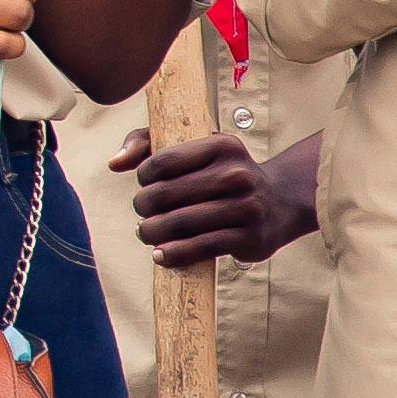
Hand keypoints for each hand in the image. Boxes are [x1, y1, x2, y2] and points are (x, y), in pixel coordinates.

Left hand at [115, 127, 319, 267]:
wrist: (282, 200)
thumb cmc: (225, 171)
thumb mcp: (196, 147)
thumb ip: (147, 143)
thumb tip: (114, 163)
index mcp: (221, 146)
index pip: (162, 162)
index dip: (143, 176)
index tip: (145, 184)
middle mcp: (236, 175)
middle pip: (165, 194)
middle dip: (143, 206)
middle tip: (142, 212)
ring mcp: (246, 208)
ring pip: (179, 224)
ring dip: (151, 232)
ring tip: (146, 232)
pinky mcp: (249, 238)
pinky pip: (199, 248)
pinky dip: (173, 254)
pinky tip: (160, 254)